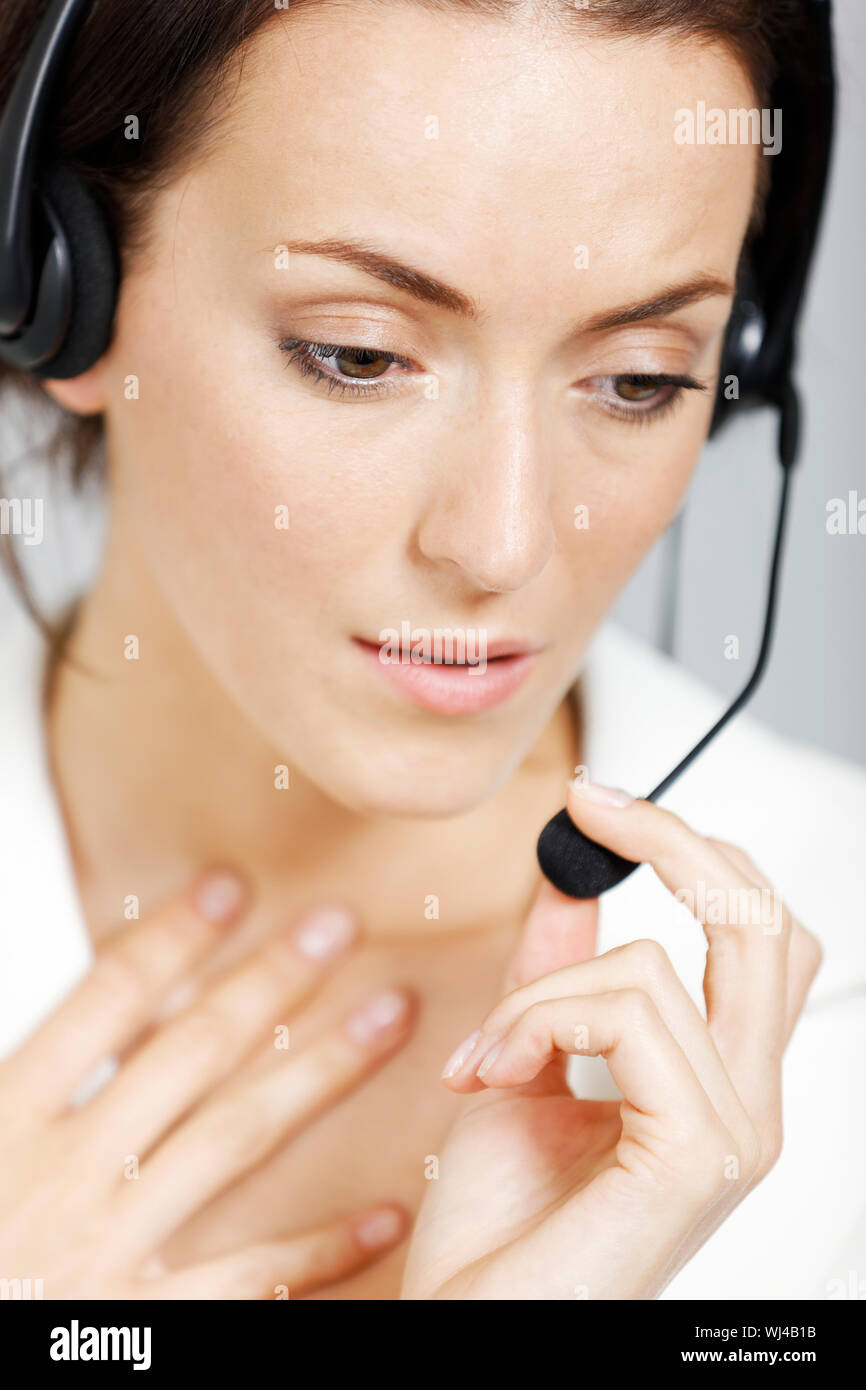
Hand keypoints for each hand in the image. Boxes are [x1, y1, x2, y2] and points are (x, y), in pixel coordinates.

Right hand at [0, 872, 413, 1298]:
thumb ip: (31, 1076)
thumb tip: (100, 1007)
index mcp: (6, 1119)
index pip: (103, 999)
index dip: (173, 936)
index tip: (231, 886)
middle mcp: (66, 1174)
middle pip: (189, 1051)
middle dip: (271, 980)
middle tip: (340, 924)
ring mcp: (109, 1250)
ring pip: (235, 1137)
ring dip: (320, 1070)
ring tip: (390, 1016)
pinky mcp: (144, 1329)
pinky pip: (252, 1280)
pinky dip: (321, 1247)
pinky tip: (385, 1211)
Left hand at [402, 783, 821, 1299]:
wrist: (465, 1327)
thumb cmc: (495, 1231)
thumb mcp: (523, 1062)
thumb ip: (556, 974)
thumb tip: (569, 879)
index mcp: (718, 1082)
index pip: (761, 935)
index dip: (695, 852)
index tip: (602, 801)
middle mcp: (746, 1105)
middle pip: (763, 924)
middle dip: (674, 843)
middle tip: (593, 806)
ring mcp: (733, 1133)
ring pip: (657, 966)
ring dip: (541, 991)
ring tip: (487, 1056)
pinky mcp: (697, 1154)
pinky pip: (630, 1016)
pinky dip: (540, 1021)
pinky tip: (495, 1074)